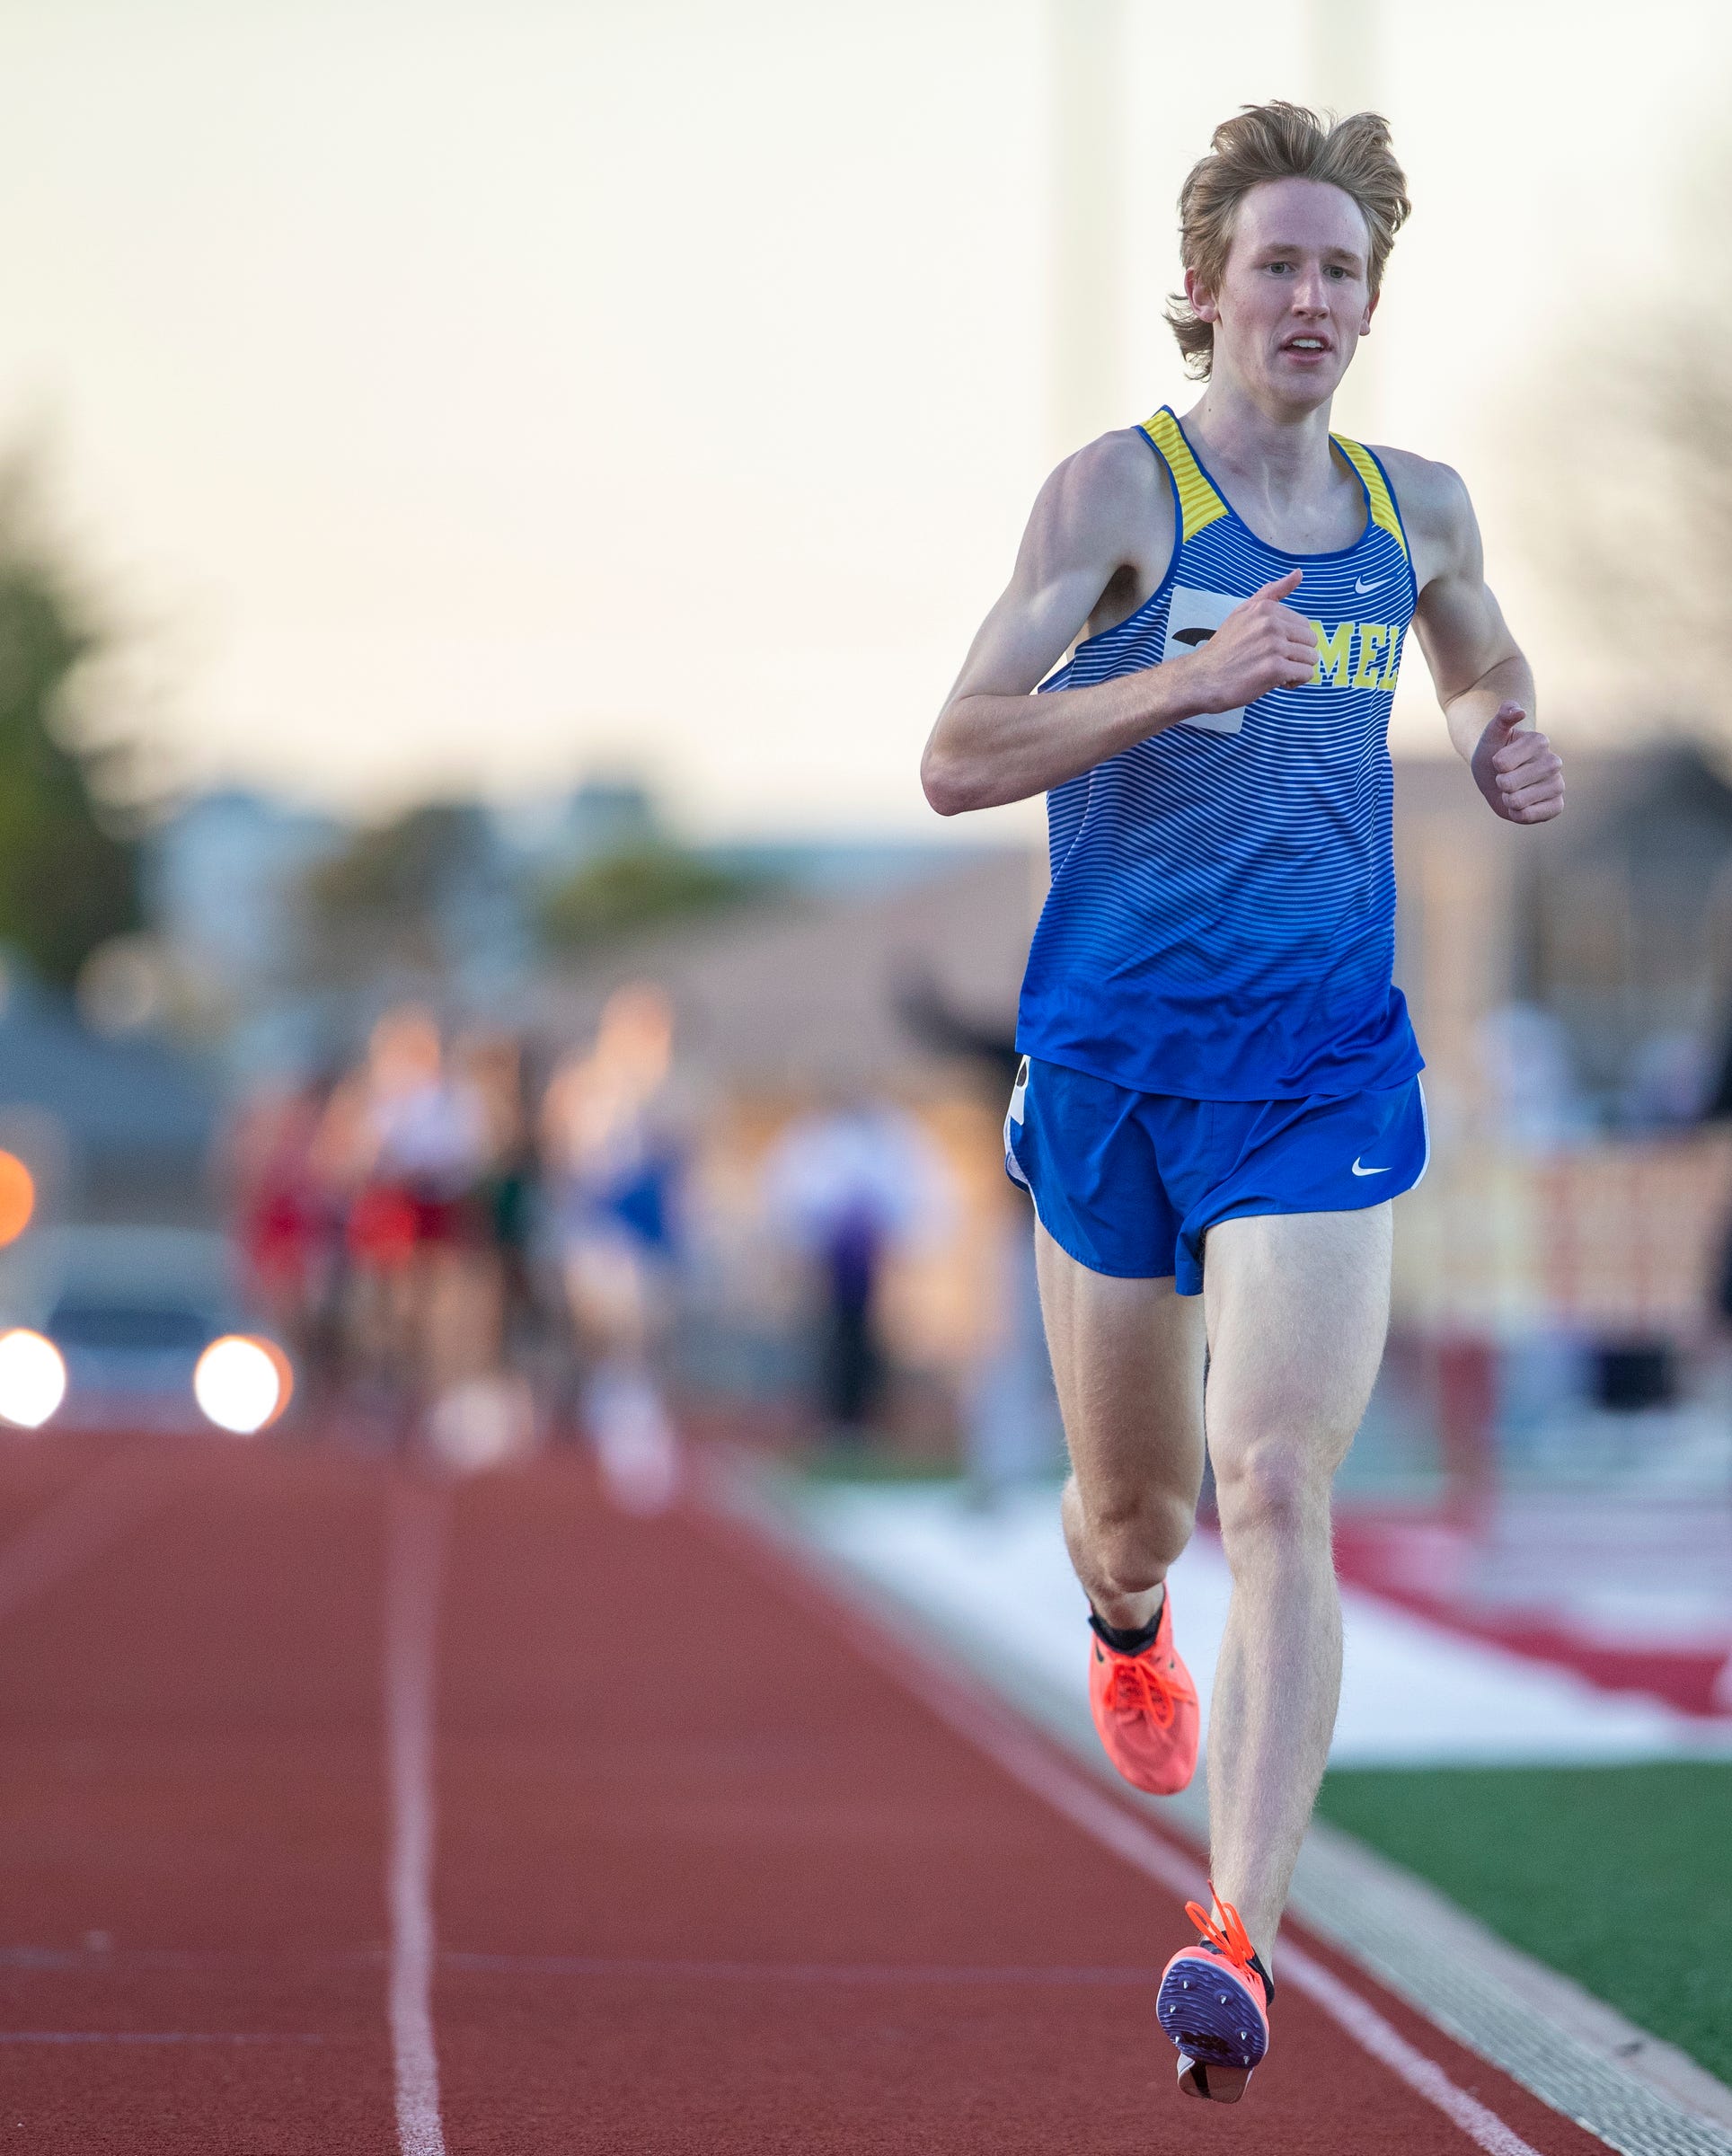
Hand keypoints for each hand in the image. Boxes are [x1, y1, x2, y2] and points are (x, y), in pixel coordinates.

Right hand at [1181, 570, 1319, 713]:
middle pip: (1310, 641)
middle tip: (1274, 662)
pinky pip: (1305, 674)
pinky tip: (1277, 683)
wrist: (1202, 679)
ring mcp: (1273, 646)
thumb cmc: (1224, 648)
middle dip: (1297, 654)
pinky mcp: (1274, 669)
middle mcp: (1271, 624)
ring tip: (1275, 673)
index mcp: (1266, 608)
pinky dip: (1295, 682)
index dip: (1291, 641)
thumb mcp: (1243, 611)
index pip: (1303, 624)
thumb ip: (1272, 592)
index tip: (1272, 649)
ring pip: (1310, 658)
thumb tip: (1299, 573)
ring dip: (1296, 669)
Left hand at [1472, 703, 1562, 823]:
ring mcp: (1558, 784)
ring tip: (1513, 791)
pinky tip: (1521, 806)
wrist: (1497, 775)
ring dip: (1507, 800)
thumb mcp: (1491, 733)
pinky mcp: (1557, 805)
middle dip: (1500, 783)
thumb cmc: (1493, 752)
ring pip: (1519, 802)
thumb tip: (1518, 710)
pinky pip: (1532, 816)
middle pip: (1509, 784)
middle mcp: (1554, 761)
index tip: (1501, 760)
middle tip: (1506, 777)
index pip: (1502, 762)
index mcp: (1539, 741)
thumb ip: (1502, 717)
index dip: (1495, 765)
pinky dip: (1518, 815)